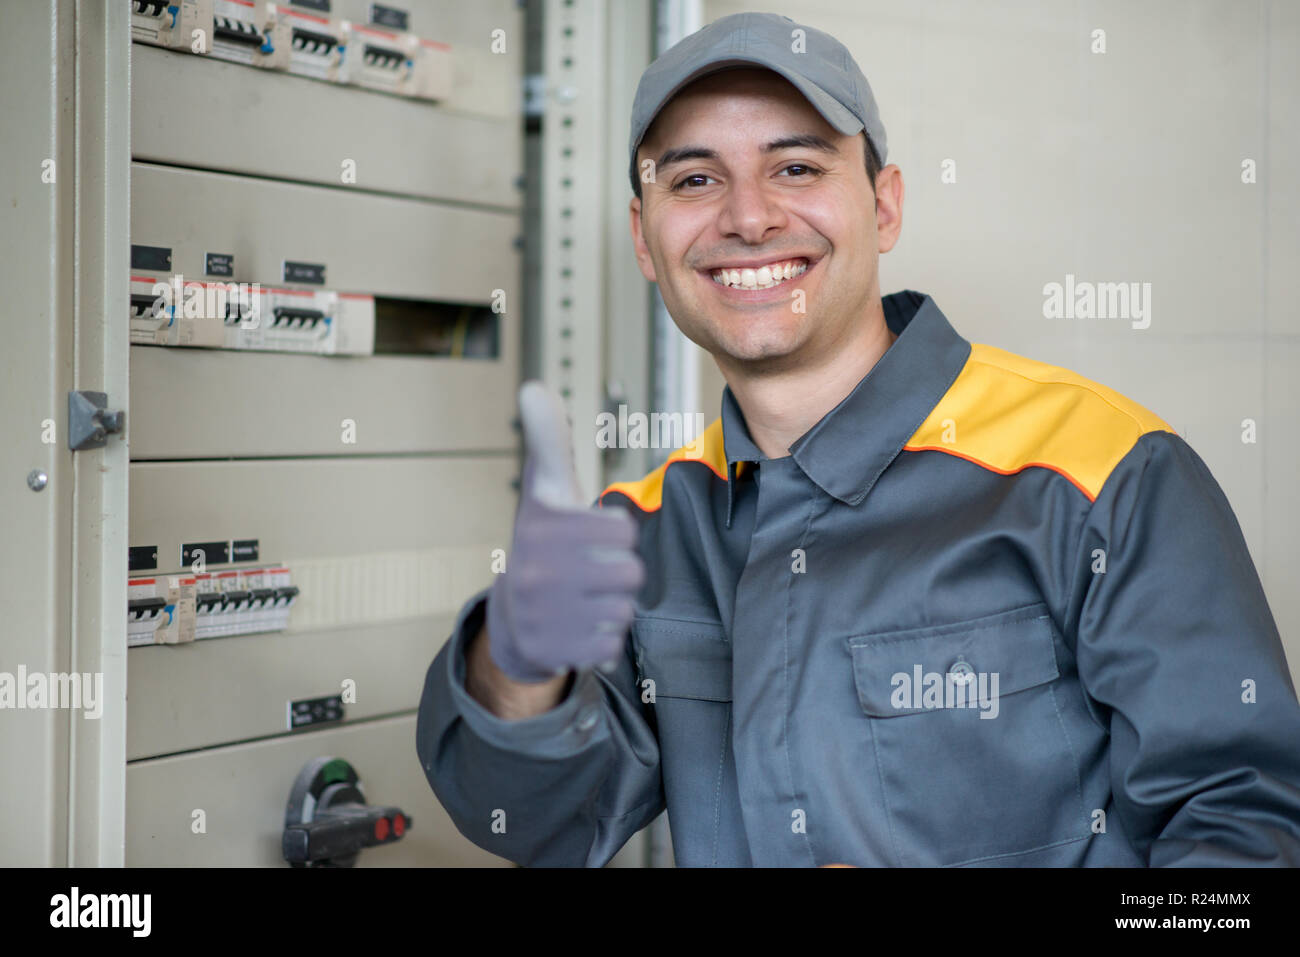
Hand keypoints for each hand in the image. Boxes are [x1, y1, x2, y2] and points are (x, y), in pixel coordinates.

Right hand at [485, 381, 645, 681]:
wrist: (512, 618)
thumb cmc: (543, 543)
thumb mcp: (544, 490)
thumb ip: (548, 440)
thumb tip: (533, 387)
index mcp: (542, 526)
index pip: (625, 530)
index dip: (616, 534)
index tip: (590, 537)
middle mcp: (537, 569)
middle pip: (631, 573)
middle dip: (619, 573)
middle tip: (591, 573)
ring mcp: (544, 614)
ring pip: (624, 609)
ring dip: (612, 606)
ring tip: (584, 600)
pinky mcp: (554, 649)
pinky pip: (612, 644)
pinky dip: (603, 638)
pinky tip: (579, 626)